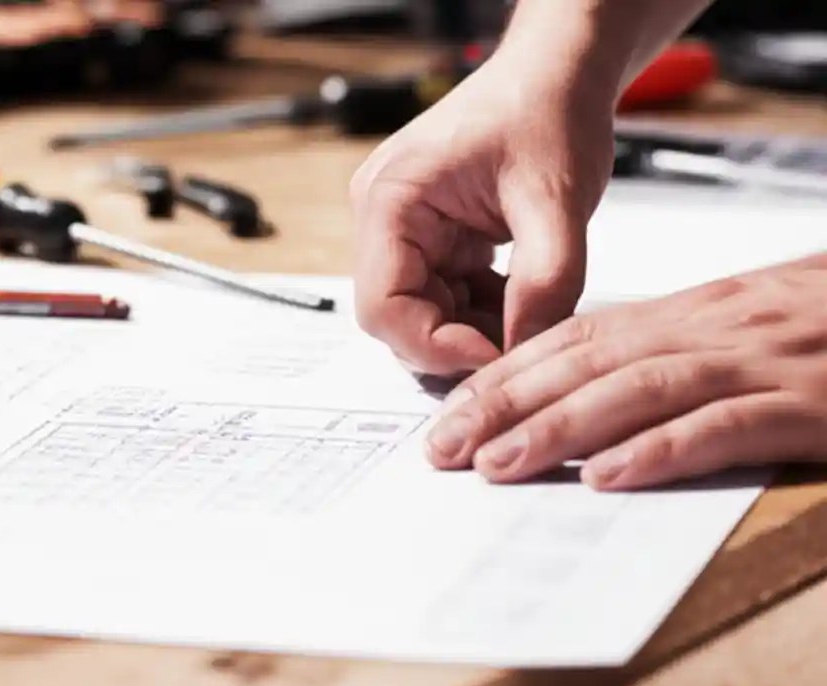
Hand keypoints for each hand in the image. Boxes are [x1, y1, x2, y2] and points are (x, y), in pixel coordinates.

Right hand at [350, 54, 616, 374]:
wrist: (559, 75)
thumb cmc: (545, 108)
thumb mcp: (556, 198)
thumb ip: (546, 281)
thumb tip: (527, 350)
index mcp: (391, 199)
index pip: (382, 306)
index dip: (433, 344)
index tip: (493, 355)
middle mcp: (385, 217)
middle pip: (398, 316)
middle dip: (455, 341)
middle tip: (516, 346)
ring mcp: (406, 229)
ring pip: (423, 313)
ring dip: (473, 329)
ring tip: (527, 316)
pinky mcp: (433, 238)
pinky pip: (446, 296)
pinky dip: (483, 311)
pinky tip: (521, 299)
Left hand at [425, 255, 826, 490]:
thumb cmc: (826, 324)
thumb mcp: (738, 327)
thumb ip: (667, 352)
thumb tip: (585, 397)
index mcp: (689, 314)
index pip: (573, 340)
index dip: (505, 376)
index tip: (449, 413)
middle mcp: (711, 329)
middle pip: (587, 362)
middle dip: (505, 404)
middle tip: (444, 447)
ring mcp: (759, 362)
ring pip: (639, 388)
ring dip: (560, 427)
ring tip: (499, 464)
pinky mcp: (808, 401)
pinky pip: (726, 425)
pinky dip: (663, 450)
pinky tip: (609, 475)